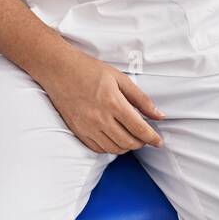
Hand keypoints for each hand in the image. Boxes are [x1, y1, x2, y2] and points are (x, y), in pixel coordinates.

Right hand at [35, 48, 164, 153]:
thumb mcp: (120, 78)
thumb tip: (159, 115)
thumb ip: (141, 99)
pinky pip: (98, 149)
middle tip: (145, 138)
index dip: (152, 138)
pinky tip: (114, 139)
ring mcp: (87, 127)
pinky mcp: (78, 131)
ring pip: (114, 149)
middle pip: (128, 143)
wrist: (59, 70)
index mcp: (113, 103)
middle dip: (141, 143)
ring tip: (130, 138)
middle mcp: (100, 119)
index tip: (159, 142)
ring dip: (126, 147)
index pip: (139, 129)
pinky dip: (110, 148)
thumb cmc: (89, 70)